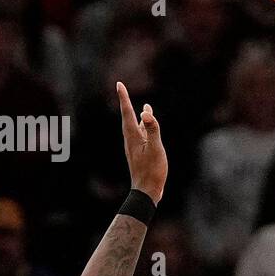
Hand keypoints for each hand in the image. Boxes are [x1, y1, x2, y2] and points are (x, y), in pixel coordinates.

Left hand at [116, 82, 166, 204]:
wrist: (146, 191)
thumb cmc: (152, 171)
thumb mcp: (155, 149)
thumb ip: (153, 129)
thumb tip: (146, 113)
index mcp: (133, 136)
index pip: (128, 112)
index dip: (124, 97)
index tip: (119, 84)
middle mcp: (131, 139)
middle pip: (128, 116)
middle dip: (126, 102)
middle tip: (121, 89)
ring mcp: (135, 146)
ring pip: (135, 125)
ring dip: (137, 114)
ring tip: (145, 107)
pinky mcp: (140, 153)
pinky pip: (141, 134)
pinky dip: (144, 126)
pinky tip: (148, 129)